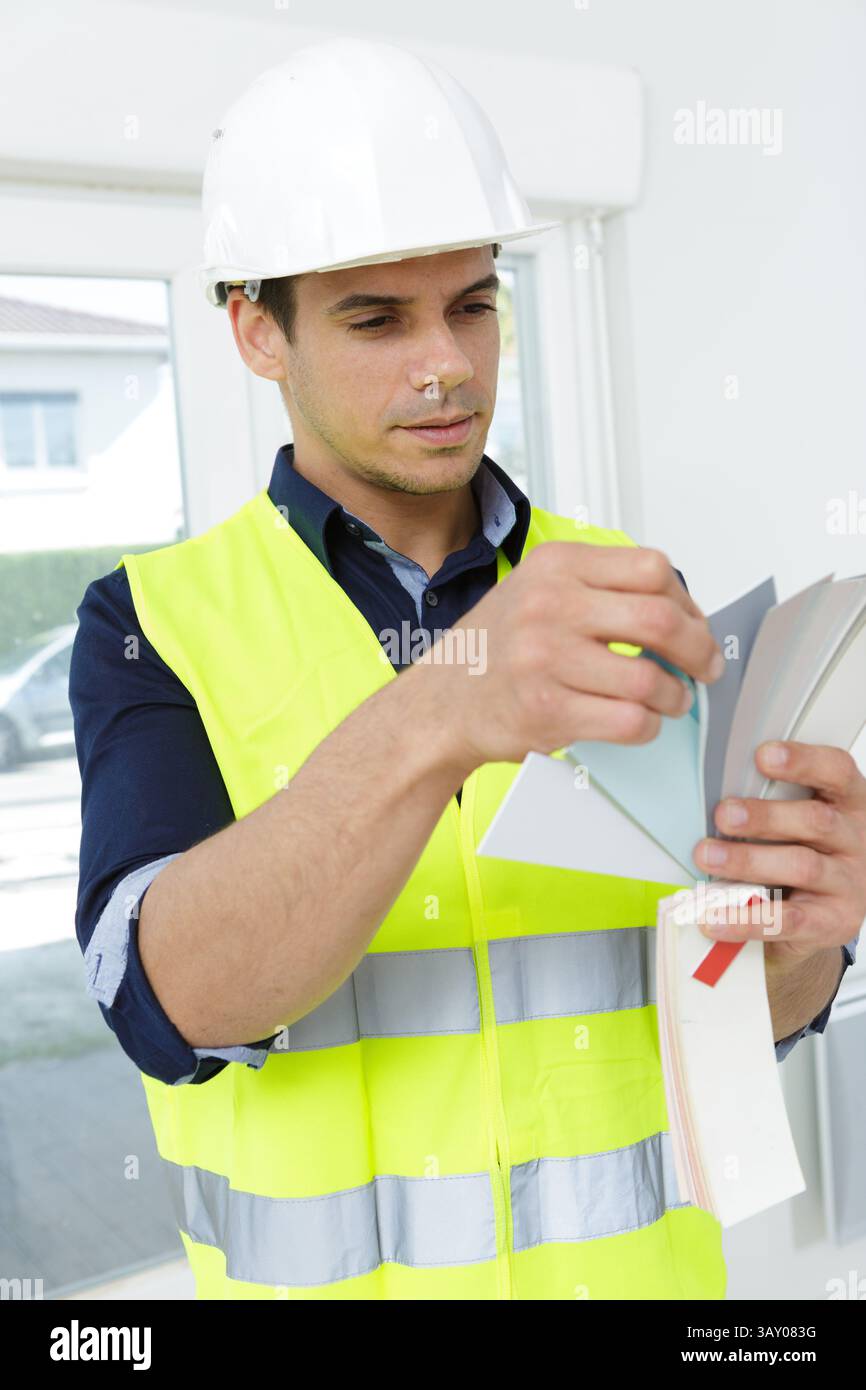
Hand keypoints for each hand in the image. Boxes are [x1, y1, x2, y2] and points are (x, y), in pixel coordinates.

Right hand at [415, 541, 724, 770]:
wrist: (439, 703)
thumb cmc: (496, 651)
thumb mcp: (538, 590)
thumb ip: (600, 588)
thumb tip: (681, 608)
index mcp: (556, 565)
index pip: (652, 569)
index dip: (688, 602)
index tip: (695, 625)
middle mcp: (549, 605)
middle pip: (660, 619)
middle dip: (699, 649)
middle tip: (705, 667)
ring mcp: (545, 658)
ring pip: (650, 678)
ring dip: (676, 696)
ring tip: (671, 700)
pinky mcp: (546, 710)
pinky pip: (629, 720)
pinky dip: (649, 726)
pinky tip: (641, 722)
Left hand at [693, 740, 865, 966]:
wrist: (823, 917)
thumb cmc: (804, 853)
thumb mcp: (799, 822)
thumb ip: (774, 803)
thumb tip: (717, 793)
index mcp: (849, 803)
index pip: (836, 772)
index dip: (803, 761)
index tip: (763, 756)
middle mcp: (856, 840)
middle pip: (816, 821)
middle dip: (765, 816)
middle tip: (724, 814)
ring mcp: (849, 884)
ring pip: (802, 867)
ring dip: (749, 861)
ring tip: (708, 857)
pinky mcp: (833, 923)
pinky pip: (788, 920)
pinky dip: (746, 918)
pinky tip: (714, 915)